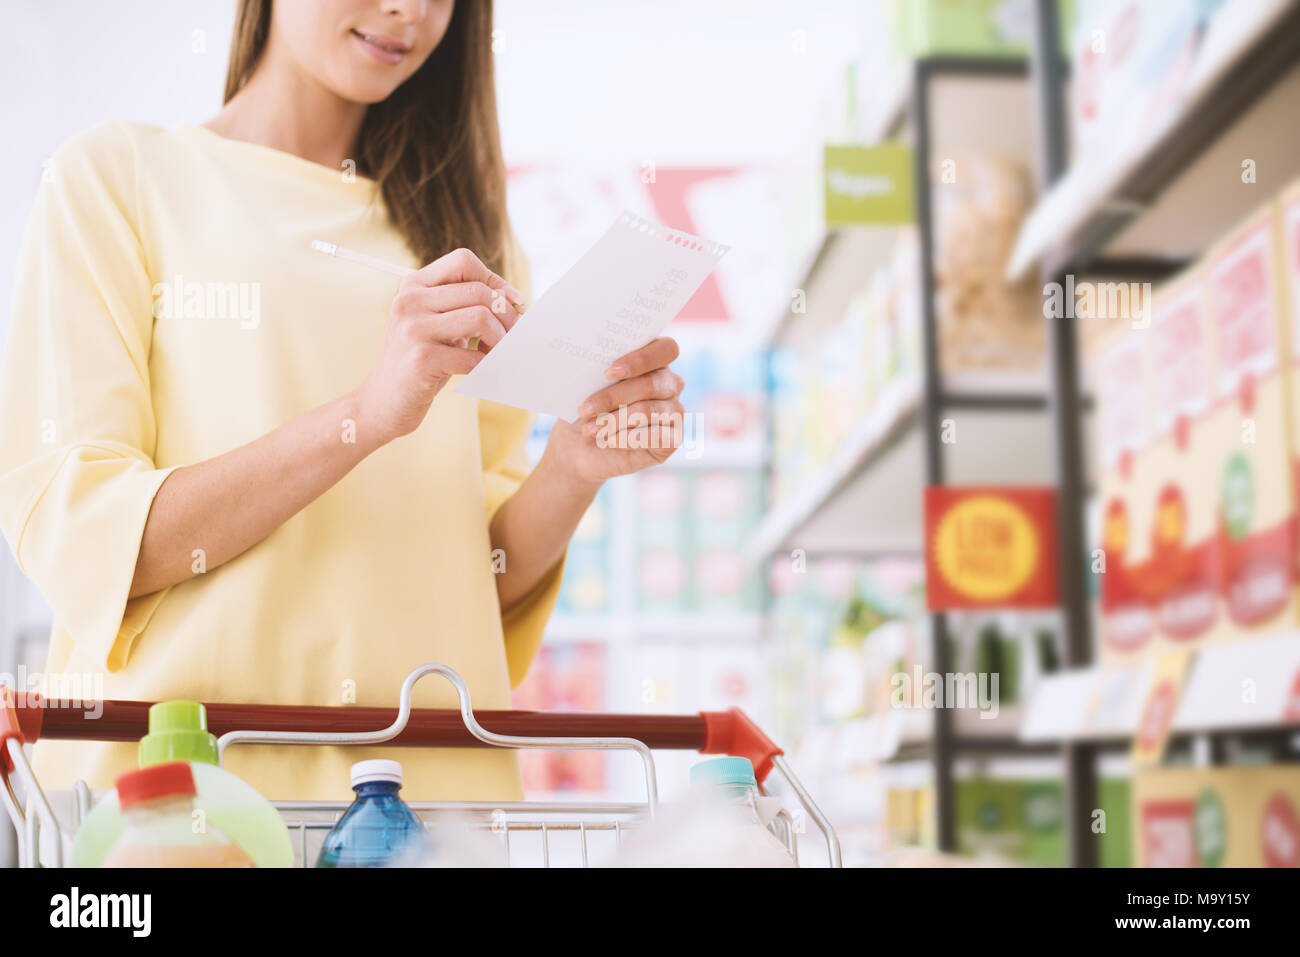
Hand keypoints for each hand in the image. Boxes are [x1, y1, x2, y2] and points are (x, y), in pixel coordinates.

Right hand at [356, 248, 523, 444]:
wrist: (381, 403)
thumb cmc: (420, 362)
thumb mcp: (436, 325)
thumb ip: (464, 306)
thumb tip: (515, 300)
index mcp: (413, 286)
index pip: (463, 262)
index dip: (495, 280)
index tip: (512, 302)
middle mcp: (409, 301)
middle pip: (478, 291)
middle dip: (506, 316)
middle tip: (510, 338)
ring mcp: (413, 329)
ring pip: (480, 317)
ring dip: (499, 340)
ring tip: (495, 354)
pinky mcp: (421, 360)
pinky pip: (473, 357)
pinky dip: (486, 365)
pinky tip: (482, 371)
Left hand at [544, 337, 684, 484]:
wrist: (580, 447)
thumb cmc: (587, 410)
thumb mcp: (586, 388)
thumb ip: (598, 371)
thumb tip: (590, 362)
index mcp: (654, 361)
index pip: (666, 349)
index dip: (641, 359)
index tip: (609, 372)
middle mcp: (670, 384)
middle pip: (652, 383)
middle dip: (614, 396)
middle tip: (586, 409)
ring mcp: (675, 411)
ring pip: (649, 410)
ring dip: (615, 420)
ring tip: (590, 429)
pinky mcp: (673, 438)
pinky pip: (657, 436)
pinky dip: (629, 438)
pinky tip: (609, 440)